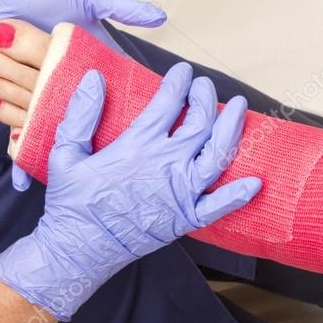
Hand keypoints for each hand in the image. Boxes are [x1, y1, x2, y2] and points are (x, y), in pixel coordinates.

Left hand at [0, 0, 165, 191]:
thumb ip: (119, 5)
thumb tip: (159, 16)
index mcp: (93, 67)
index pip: (109, 96)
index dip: (109, 110)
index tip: (106, 115)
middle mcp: (70, 88)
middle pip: (62, 108)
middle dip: (35, 89)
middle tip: (24, 68)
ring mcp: (44, 98)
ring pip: (36, 118)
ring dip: (11, 100)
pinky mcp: (19, 103)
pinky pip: (22, 135)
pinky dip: (20, 150)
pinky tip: (17, 159)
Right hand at [0, 63, 261, 320]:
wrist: (78, 250)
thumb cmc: (71, 203)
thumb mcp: (66, 153)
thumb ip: (81, 114)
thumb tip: (94, 78)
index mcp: (138, 146)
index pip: (167, 103)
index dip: (178, 83)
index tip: (182, 71)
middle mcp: (165, 166)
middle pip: (199, 122)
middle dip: (205, 98)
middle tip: (204, 86)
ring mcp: (180, 193)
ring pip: (217, 155)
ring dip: (232, 128)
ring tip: (239, 107)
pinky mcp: (185, 220)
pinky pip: (218, 207)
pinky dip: (238, 195)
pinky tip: (255, 182)